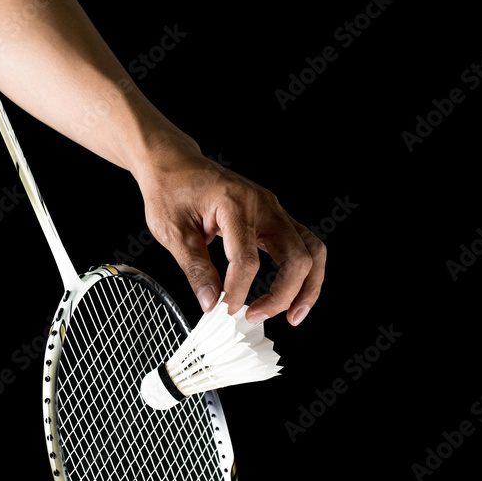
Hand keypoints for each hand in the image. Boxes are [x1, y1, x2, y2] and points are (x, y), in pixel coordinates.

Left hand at [136, 143, 325, 325]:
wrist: (173, 163)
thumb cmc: (170, 189)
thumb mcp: (172, 231)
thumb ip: (195, 268)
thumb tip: (210, 301)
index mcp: (235, 204)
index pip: (248, 259)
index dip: (239, 290)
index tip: (224, 309)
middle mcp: (263, 205)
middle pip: (297, 255)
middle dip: (284, 294)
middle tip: (257, 316)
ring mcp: (273, 210)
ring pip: (311, 250)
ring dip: (308, 285)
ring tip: (294, 314)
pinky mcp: (273, 217)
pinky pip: (302, 245)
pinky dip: (303, 272)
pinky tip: (290, 293)